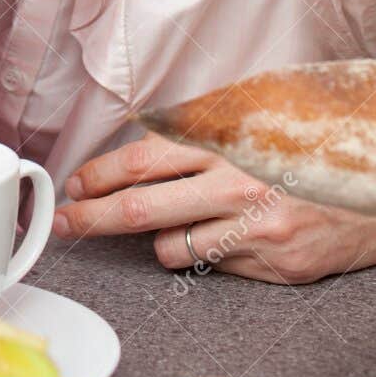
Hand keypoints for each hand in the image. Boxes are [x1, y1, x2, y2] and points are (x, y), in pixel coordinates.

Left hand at [53, 132, 373, 284]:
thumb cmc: (309, 142)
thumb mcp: (255, 112)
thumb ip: (201, 126)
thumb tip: (138, 139)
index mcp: (227, 138)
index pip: (142, 160)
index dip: (100, 176)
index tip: (75, 186)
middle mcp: (239, 182)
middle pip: (142, 208)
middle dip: (93, 218)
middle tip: (66, 224)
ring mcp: (258, 226)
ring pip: (172, 246)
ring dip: (161, 238)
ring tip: (184, 219)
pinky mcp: (277, 263)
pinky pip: (213, 264)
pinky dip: (207, 252)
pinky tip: (230, 233)